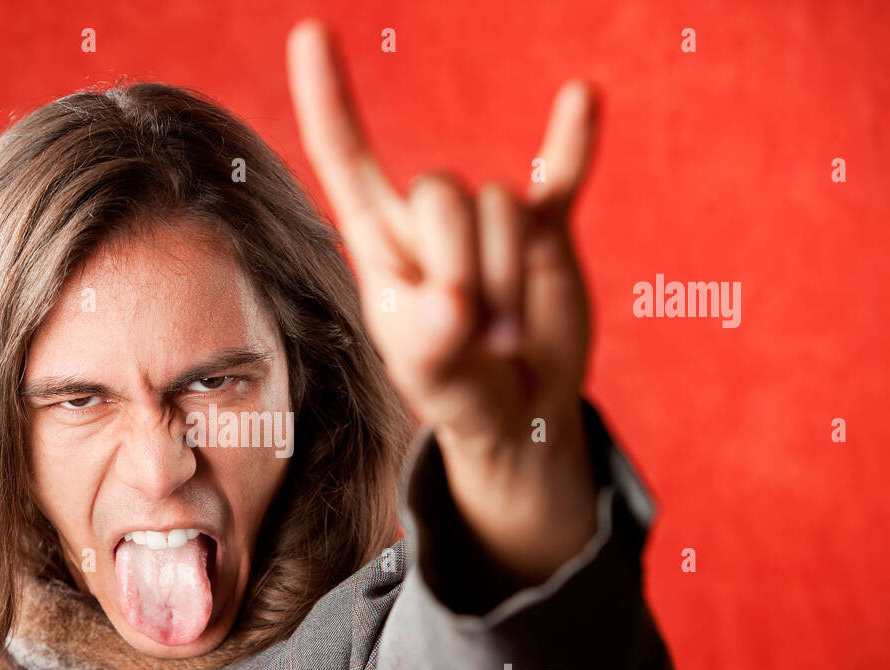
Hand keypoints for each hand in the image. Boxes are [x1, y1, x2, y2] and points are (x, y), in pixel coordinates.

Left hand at [286, 19, 600, 585]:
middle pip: (442, 192)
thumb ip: (431, 341)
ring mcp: (489, 219)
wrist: (517, 409)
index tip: (312, 31)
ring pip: (501, 203)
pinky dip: (572, 143)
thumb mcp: (428, 378)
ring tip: (504, 337)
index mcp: (379, 245)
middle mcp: (429, 219)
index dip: (330, 101)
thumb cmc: (454, 390)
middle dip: (463, 268)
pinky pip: (560, 174)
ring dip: (509, 280)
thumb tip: (454, 301)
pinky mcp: (546, 227)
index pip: (346, 161)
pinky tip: (581, 98)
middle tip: (475, 338)